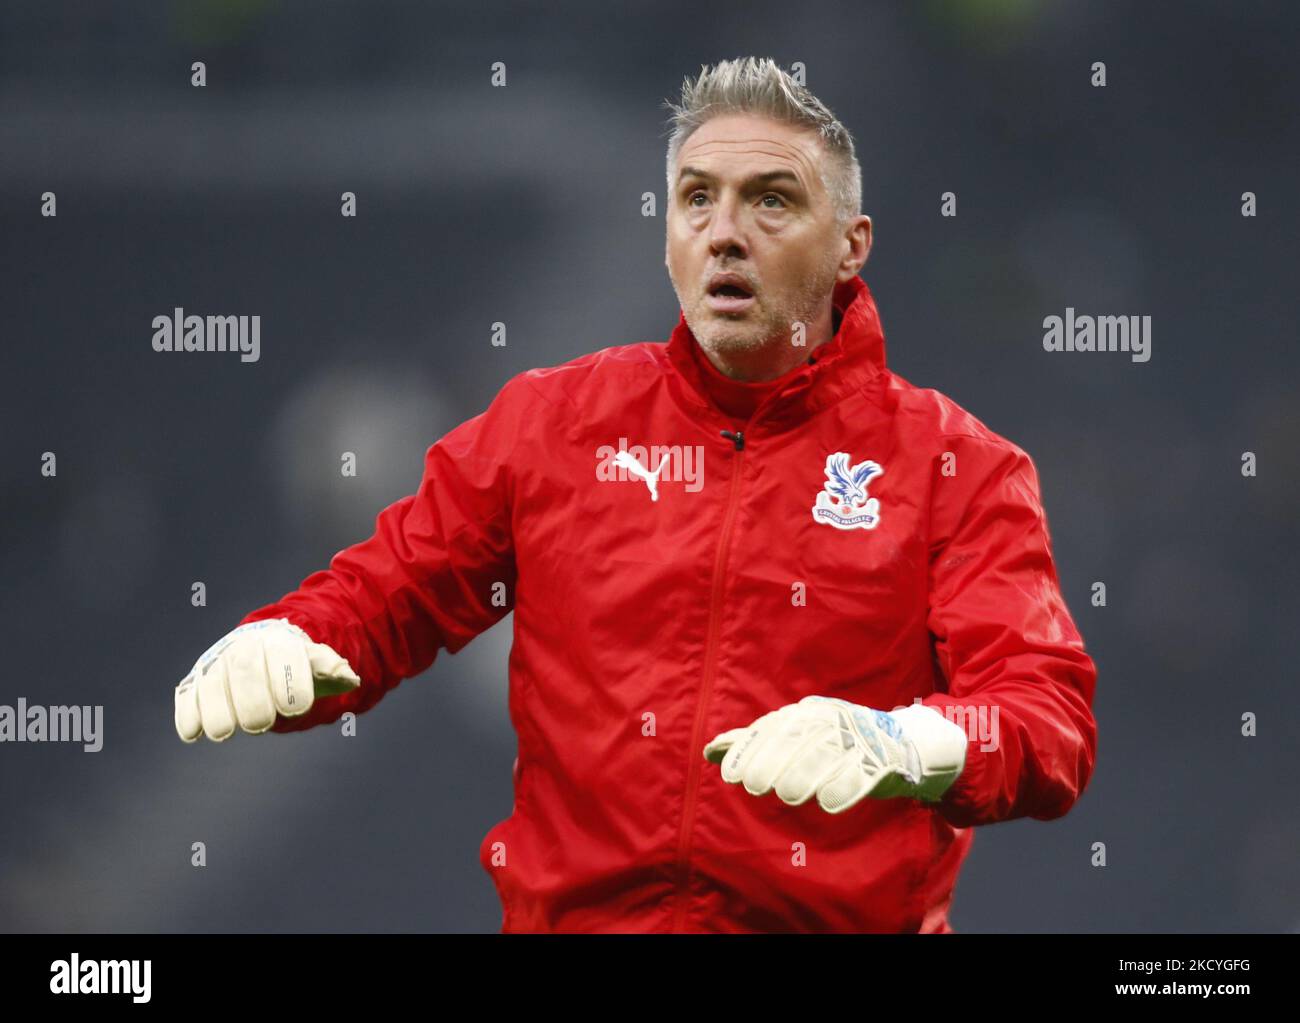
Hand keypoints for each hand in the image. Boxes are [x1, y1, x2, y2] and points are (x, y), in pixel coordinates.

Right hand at [174, 618, 359, 742]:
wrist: (261, 650)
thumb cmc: (294, 665)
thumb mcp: (316, 664)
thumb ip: (330, 670)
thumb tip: (350, 678)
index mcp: (278, 640)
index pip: (283, 655)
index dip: (289, 682)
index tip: (296, 710)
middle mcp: (244, 647)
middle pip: (244, 669)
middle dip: (251, 699)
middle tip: (261, 725)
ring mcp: (217, 663)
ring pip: (212, 680)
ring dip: (216, 708)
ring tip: (224, 733)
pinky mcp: (196, 681)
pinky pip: (188, 694)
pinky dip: (187, 713)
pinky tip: (192, 734)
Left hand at [703, 695, 966, 813]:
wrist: (904, 742)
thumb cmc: (835, 740)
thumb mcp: (794, 735)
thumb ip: (753, 743)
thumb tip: (708, 750)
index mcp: (809, 713)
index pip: (776, 728)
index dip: (754, 750)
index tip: (733, 774)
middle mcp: (833, 721)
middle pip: (801, 740)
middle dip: (778, 762)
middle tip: (759, 787)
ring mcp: (859, 739)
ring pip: (830, 755)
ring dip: (808, 775)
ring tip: (790, 795)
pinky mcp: (883, 760)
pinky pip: (864, 773)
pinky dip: (847, 787)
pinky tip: (830, 804)